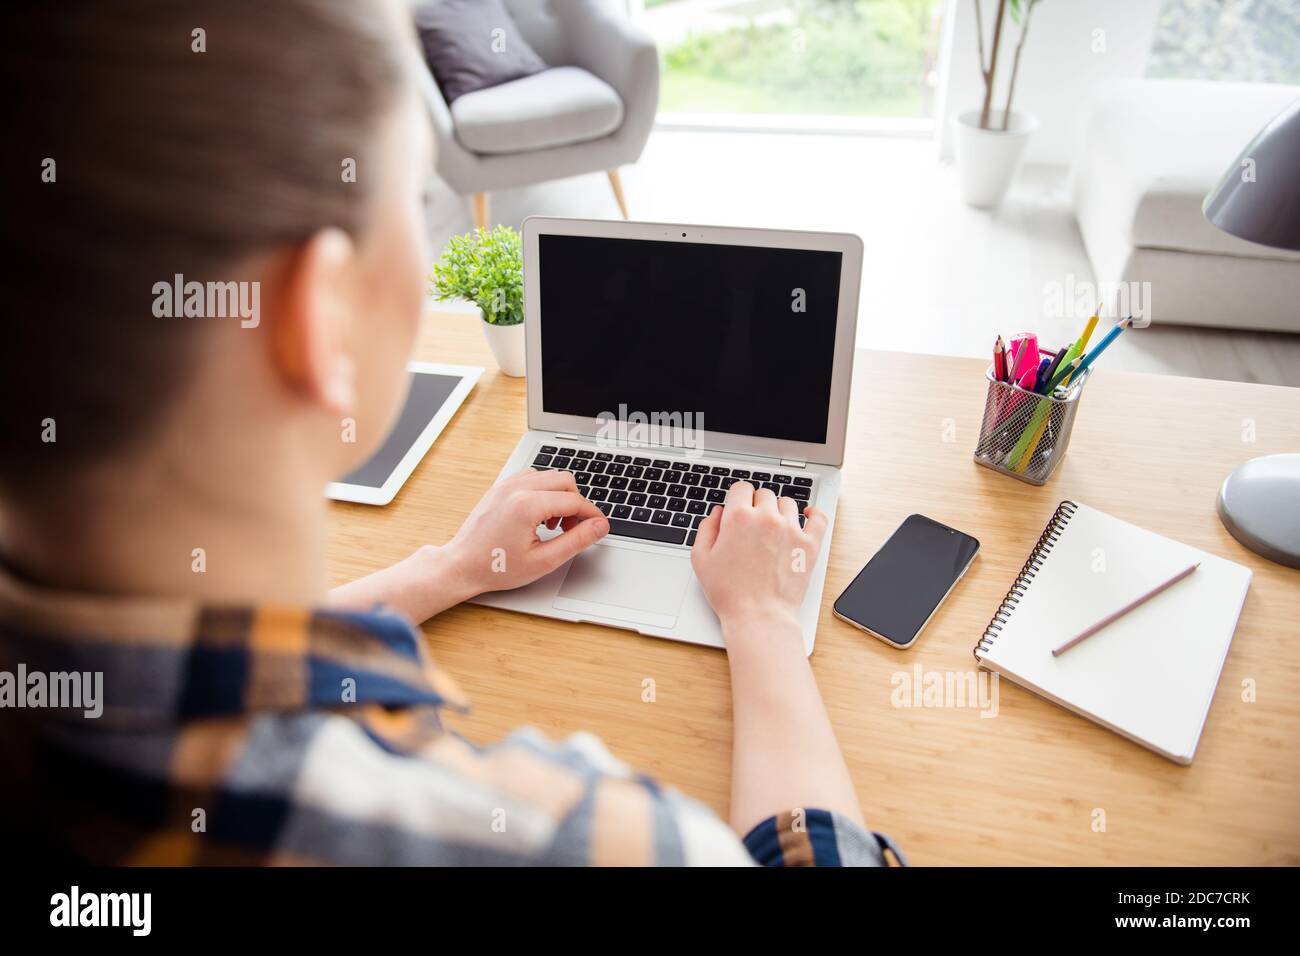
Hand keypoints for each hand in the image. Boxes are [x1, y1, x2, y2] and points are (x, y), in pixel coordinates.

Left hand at [442, 467, 608, 595]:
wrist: (461, 565)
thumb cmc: (496, 567)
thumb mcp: (544, 560)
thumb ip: (576, 540)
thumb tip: (599, 526)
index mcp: (527, 505)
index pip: (575, 501)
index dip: (592, 515)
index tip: (599, 527)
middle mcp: (517, 488)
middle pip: (565, 480)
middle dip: (577, 503)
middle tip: (573, 529)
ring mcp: (507, 485)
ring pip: (550, 476)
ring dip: (560, 496)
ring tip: (554, 525)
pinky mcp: (501, 487)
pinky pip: (532, 477)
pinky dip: (544, 491)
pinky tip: (539, 515)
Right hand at [690, 481, 827, 634]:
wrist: (758, 616)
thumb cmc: (729, 592)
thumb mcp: (701, 559)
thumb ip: (706, 528)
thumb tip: (718, 512)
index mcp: (738, 517)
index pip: (741, 488)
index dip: (737, 497)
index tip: (738, 507)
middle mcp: (766, 518)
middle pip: (764, 494)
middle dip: (756, 504)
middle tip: (752, 523)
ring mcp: (791, 529)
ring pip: (787, 503)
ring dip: (779, 510)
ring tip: (773, 526)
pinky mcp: (809, 544)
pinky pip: (818, 517)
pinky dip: (814, 513)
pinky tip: (808, 514)